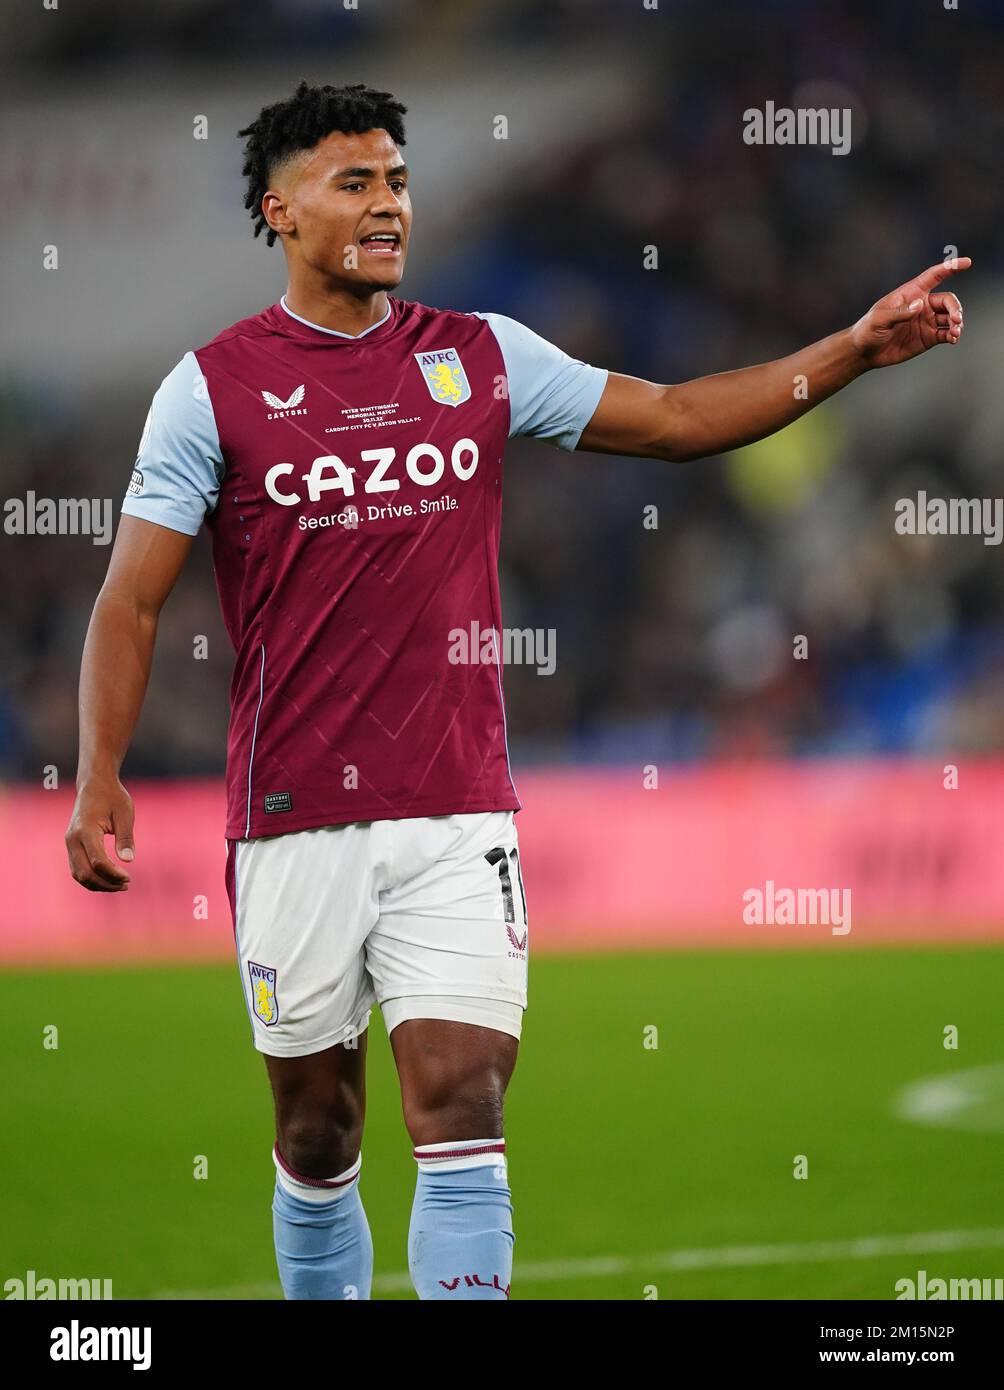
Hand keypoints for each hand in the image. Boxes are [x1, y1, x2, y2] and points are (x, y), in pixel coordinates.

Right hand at [65, 777, 134, 891]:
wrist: (94, 784)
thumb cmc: (112, 796)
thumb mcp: (125, 813)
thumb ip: (125, 837)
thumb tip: (128, 860)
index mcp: (86, 829)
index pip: (98, 861)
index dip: (113, 874)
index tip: (129, 878)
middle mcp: (73, 838)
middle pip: (85, 872)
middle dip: (106, 883)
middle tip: (127, 884)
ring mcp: (69, 843)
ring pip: (78, 874)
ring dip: (98, 884)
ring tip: (120, 885)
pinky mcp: (71, 845)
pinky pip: (77, 868)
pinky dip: (91, 878)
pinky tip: (109, 880)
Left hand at [850, 257, 970, 368]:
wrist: (864, 352)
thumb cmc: (868, 330)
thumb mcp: (880, 318)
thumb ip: (900, 312)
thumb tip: (920, 305)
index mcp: (911, 293)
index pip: (934, 276)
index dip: (950, 268)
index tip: (967, 263)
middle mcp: (923, 305)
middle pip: (948, 300)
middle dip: (955, 308)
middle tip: (956, 320)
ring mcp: (926, 321)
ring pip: (950, 317)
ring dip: (957, 323)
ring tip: (955, 332)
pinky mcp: (928, 337)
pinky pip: (946, 334)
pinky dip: (953, 335)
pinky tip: (953, 339)